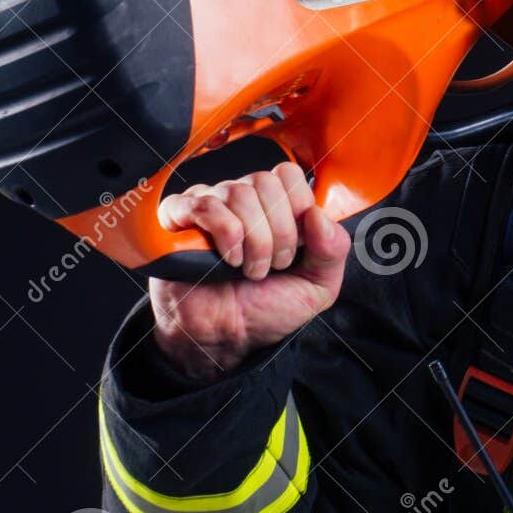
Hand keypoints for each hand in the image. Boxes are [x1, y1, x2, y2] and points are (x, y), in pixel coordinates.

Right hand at [147, 162, 349, 381]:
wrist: (225, 338)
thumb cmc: (264, 309)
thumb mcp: (317, 286)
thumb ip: (333, 250)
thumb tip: (319, 214)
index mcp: (274, 205)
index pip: (288, 175)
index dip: (298, 207)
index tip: (298, 246)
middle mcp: (242, 199)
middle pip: (265, 182)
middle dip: (279, 232)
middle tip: (274, 265)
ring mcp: (209, 206)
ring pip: (239, 193)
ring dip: (254, 240)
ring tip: (251, 270)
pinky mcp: (179, 219)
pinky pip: (205, 205)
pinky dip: (226, 235)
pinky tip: (229, 260)